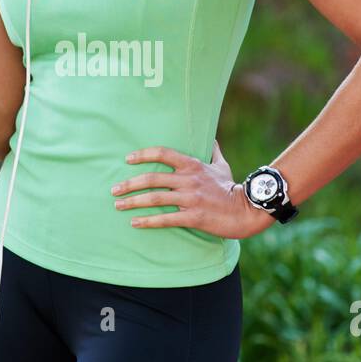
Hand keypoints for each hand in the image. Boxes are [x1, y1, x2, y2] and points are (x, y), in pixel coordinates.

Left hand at [109, 139, 274, 239]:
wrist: (247, 210)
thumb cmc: (231, 188)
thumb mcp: (222, 166)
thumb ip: (213, 152)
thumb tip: (212, 138)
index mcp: (192, 165)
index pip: (162, 153)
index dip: (143, 154)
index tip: (127, 159)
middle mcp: (188, 180)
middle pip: (152, 178)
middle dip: (129, 184)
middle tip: (114, 190)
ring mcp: (190, 198)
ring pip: (154, 198)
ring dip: (132, 202)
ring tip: (118, 206)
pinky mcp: (193, 216)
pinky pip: (165, 219)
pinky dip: (147, 221)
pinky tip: (135, 223)